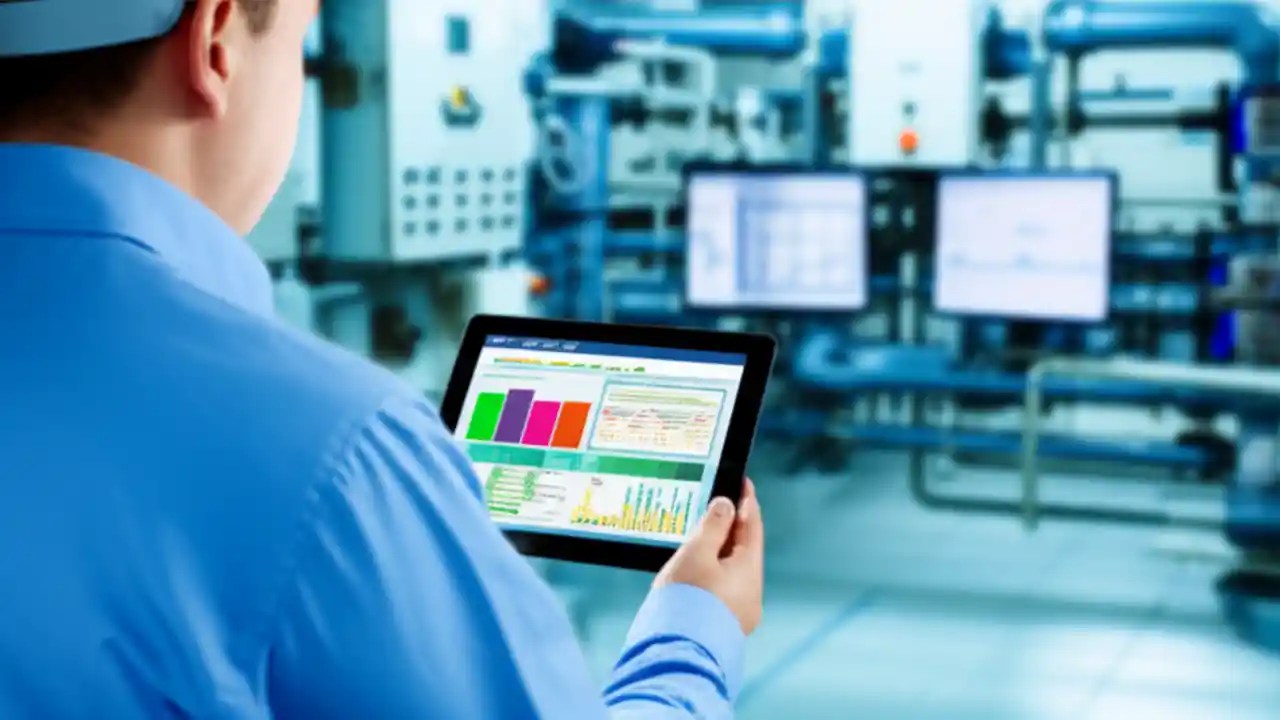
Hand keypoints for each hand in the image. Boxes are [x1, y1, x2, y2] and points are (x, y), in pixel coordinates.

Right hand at [654, 478, 764, 634]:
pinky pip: (723, 590)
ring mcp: (740, 611)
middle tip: (716, 505)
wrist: (677, 653)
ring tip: (699, 538)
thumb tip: (726, 505)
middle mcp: (751, 591)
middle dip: (730, 527)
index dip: (746, 501)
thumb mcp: (696, 553)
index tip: (742, 482)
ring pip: (732, 570)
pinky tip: (695, 572)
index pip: (752, 525)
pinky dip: (712, 574)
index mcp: (749, 569)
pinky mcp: (724, 624)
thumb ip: (712, 526)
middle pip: (744, 548)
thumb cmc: (687, 601)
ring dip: (718, 552)